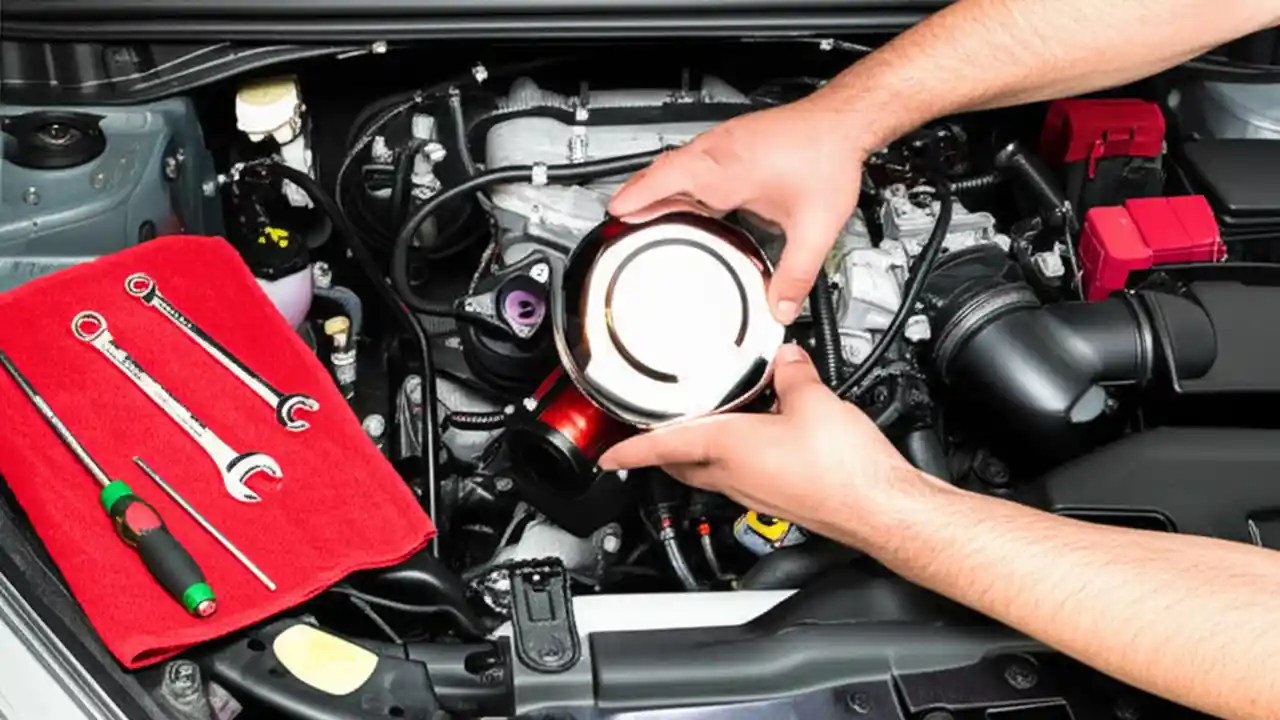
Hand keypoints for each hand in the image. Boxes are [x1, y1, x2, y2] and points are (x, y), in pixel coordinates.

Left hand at [599, 344, 936, 546]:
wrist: (880, 507)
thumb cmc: (846, 470)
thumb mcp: (815, 401)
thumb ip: (793, 373)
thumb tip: (785, 357)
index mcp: (731, 449)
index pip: (665, 447)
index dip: (631, 447)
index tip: (608, 453)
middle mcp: (736, 478)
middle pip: (682, 464)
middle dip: (661, 449)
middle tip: (650, 432)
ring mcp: (757, 493)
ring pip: (711, 472)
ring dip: (698, 452)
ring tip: (703, 424)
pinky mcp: (779, 498)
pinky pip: (742, 476)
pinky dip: (734, 457)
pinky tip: (758, 438)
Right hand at [607, 98, 869, 324]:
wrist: (842, 121)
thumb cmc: (827, 157)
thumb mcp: (814, 227)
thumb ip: (797, 274)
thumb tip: (781, 306)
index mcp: (728, 169)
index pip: (668, 178)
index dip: (638, 196)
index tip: (615, 210)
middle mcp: (721, 151)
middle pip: (664, 170)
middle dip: (639, 194)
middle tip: (620, 217)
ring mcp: (726, 142)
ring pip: (678, 163)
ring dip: (658, 184)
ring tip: (644, 209)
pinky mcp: (734, 141)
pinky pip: (694, 159)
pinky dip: (679, 177)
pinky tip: (684, 194)